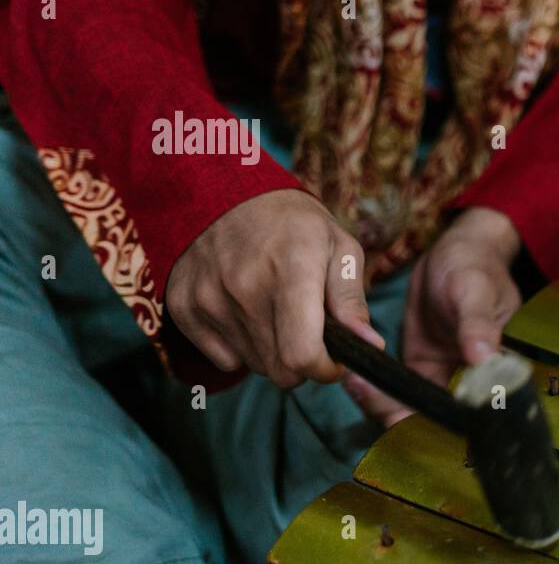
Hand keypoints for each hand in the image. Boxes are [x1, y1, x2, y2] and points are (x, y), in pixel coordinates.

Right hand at [166, 189, 383, 387]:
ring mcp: (208, 298)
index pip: (302, 354)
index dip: (325, 369)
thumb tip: (371, 348)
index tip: (335, 359)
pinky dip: (240, 347)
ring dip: (273, 352)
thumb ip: (353, 302)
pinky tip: (247, 312)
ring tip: (277, 311)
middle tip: (310, 331)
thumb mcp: (339, 248)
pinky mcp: (183, 307)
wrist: (222, 193)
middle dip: (303, 362)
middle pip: (280, 370)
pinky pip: (223, 359)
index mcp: (291, 269)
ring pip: (254, 365)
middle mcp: (244, 286)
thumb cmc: (294, 225)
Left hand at [343, 207, 521, 425]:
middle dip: (403, 421)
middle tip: (371, 393)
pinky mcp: (421, 370)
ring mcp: (444, 379)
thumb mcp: (476, 290)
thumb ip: (477, 324)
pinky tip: (354, 376)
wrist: (458, 250)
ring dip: (384, 405)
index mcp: (496, 373)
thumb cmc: (477, 265)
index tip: (408, 413)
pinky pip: (398, 392)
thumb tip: (482, 359)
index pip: (475, 417)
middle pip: (440, 423)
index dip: (443, 425)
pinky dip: (376, 391)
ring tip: (355, 380)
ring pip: (414, 412)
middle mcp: (471, 385)